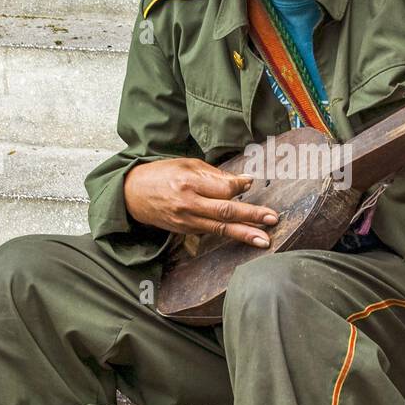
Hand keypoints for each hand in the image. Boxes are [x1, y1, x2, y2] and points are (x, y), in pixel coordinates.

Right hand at [124, 157, 278, 247]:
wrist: (132, 194)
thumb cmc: (162, 174)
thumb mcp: (187, 165)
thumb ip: (215, 175)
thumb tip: (244, 181)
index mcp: (189, 182)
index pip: (222, 188)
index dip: (239, 187)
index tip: (251, 184)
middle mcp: (188, 204)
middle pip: (225, 211)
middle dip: (251, 216)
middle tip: (272, 219)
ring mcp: (186, 221)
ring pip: (220, 228)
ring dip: (244, 234)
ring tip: (264, 240)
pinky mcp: (185, 231)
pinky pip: (211, 232)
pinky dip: (229, 233)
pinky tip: (245, 236)